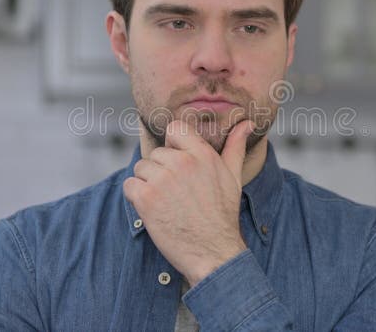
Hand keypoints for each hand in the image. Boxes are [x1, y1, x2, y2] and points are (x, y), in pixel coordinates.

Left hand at [123, 119, 252, 285]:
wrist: (213, 252)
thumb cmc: (222, 215)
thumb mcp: (233, 177)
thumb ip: (235, 147)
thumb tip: (246, 123)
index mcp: (202, 154)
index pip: (175, 129)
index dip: (172, 145)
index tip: (177, 163)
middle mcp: (182, 163)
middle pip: (155, 153)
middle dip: (161, 171)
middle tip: (175, 193)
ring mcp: (162, 180)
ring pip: (141, 168)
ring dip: (147, 184)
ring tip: (166, 202)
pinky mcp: (146, 198)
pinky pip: (129, 185)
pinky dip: (136, 197)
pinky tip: (154, 210)